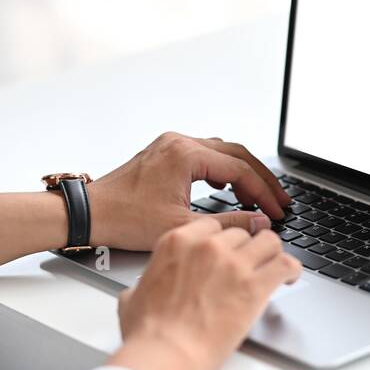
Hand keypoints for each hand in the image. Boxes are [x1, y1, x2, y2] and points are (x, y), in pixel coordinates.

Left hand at [89, 132, 292, 250]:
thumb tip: (260, 223)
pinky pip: (207, 154)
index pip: (240, 170)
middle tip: (280, 200)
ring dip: (244, 173)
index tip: (277, 211)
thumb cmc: (125, 219)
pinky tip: (231, 187)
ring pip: (223, 152)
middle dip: (262, 179)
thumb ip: (228, 222)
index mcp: (186, 155)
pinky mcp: (165, 153)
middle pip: (237, 154)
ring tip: (260, 197)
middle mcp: (180, 142)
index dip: (264, 193)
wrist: (90, 213)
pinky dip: (225, 170)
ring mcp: (172, 145)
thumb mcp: (182, 226)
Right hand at [108, 218, 301, 369]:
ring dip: (272, 255)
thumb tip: (140, 290)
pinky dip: (291, 269)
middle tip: (251, 266)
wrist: (165, 354)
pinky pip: (285, 264)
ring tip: (274, 268)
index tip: (231, 250)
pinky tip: (289, 278)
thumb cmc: (149, 333)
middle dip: (247, 250)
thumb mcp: (133, 297)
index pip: (214, 226)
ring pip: (268, 242)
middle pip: (242, 234)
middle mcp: (207, 246)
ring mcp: (233, 263)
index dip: (225, 240)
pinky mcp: (255, 285)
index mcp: (178, 242)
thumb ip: (144, 284)